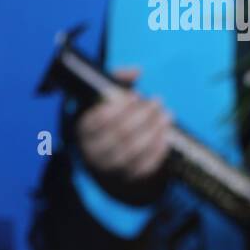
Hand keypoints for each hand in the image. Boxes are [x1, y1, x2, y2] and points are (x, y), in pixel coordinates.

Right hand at [76, 67, 173, 188]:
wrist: (108, 157)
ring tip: (167, 116)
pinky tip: (167, 136)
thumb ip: (116, 81)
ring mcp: (108, 167)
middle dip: (142, 116)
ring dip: (154, 132)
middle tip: (158, 101)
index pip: (96, 120)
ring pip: (132, 151)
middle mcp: (91, 151)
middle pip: (118, 134)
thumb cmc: (108, 120)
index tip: (136, 95)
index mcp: (82, 130)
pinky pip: (143, 167)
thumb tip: (136, 71)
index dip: (118, 108)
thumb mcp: (105, 99)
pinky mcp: (125, 178)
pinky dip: (157, 151)